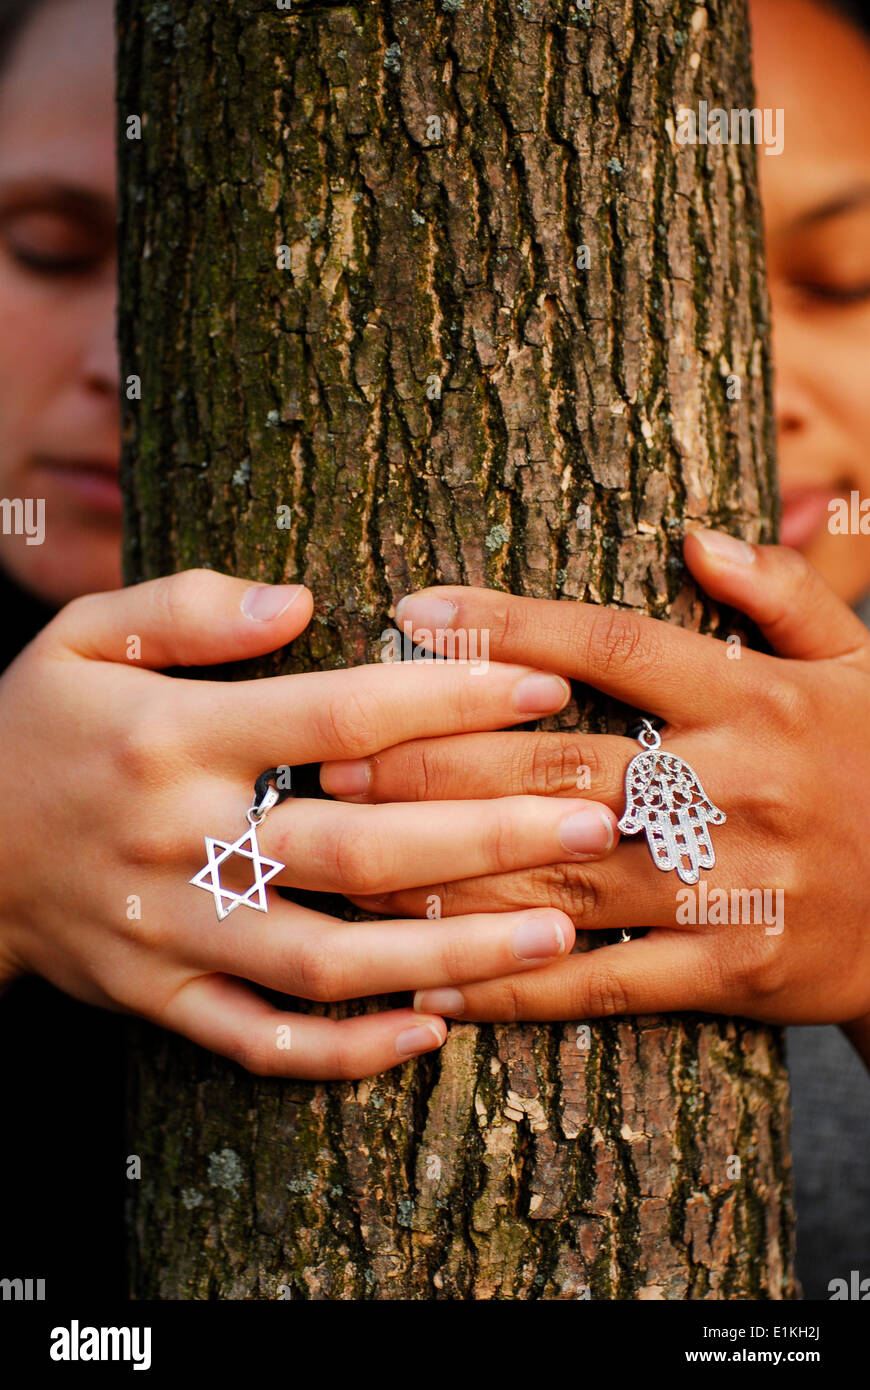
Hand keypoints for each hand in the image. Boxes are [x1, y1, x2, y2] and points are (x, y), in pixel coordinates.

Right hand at [0, 569, 620, 1079]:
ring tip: (557, 937)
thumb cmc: (33, 730)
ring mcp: (172, 934)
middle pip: (357, 848)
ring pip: (328, 961)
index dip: (447, 697)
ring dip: (449, 956)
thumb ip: (185, 606)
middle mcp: (181, 840)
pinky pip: (260, 1042)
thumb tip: (299, 601)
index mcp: (174, 737)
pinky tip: (431, 1034)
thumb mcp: (79, 636)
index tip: (543, 683)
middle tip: (596, 821)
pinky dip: (345, 1051)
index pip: (336, 715)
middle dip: (489, 837)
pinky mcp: (157, 1000)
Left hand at [320, 530, 869, 1046]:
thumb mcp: (859, 665)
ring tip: (352, 863)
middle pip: (558, 768)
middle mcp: (733, 786)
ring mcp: (731, 885)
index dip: (504, 626)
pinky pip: (603, 982)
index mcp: (752, 698)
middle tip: (336, 762)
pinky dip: (514, 984)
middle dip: (436, 765)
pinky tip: (434, 981)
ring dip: (447, 874)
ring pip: (562, 879)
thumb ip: (783, 593)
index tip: (411, 613)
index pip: (608, 646)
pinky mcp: (733, 971)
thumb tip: (696, 535)